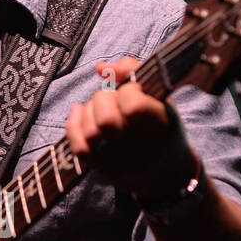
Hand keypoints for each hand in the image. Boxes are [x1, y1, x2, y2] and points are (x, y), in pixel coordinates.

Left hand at [65, 56, 196, 200]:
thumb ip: (132, 70)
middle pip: (106, 119)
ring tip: (99, 107)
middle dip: (103, 98)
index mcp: (162, 126)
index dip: (127, 90)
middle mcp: (142, 149)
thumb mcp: (159, 95)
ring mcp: (121, 163)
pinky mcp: (104, 170)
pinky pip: (79, 148)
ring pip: (90, 133)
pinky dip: (73, 125)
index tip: (134, 91)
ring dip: (88, 111)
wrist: (167, 171)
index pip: (132, 105)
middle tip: (113, 98)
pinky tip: (79, 112)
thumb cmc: (161, 124)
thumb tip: (101, 68)